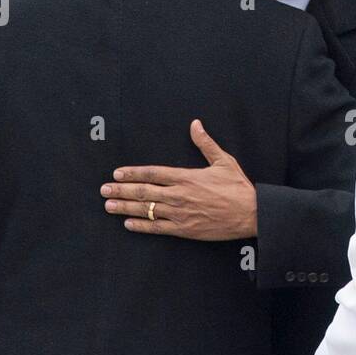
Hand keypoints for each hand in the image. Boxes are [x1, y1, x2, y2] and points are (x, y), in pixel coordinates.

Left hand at [101, 120, 256, 240]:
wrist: (251, 213)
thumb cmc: (238, 187)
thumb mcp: (223, 161)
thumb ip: (205, 143)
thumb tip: (195, 125)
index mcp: (186, 176)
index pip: (152, 173)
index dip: (132, 173)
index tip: (117, 173)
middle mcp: (179, 195)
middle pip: (144, 191)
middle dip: (121, 190)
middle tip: (104, 190)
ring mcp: (180, 213)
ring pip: (147, 210)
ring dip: (126, 207)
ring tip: (109, 206)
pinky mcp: (185, 230)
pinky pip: (158, 228)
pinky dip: (142, 226)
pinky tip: (129, 224)